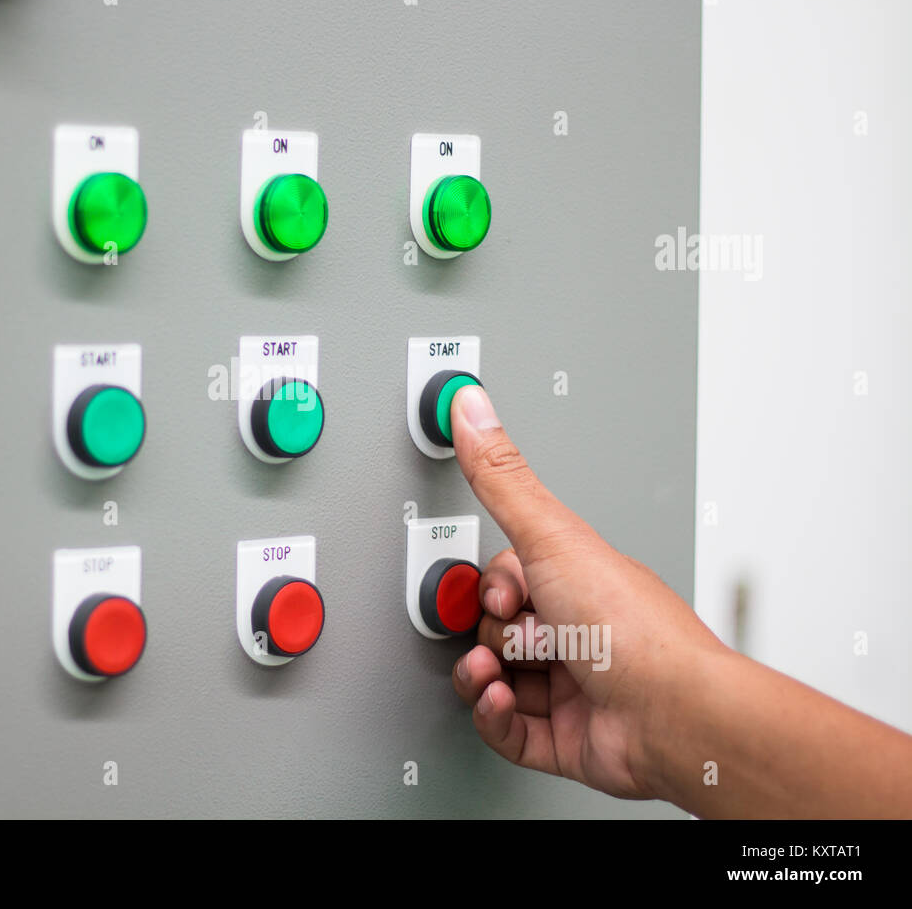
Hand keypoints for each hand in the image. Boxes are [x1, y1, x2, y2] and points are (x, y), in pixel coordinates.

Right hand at [448, 383, 723, 800]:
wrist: (673, 717)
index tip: (505, 594)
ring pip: (493, 677)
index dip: (493, 587)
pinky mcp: (563, 736)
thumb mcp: (552, 537)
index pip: (505, 578)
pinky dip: (494, 715)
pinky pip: (504, 728)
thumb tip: (471, 408)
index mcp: (577, 580)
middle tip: (517, 634)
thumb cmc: (634, 630)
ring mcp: (569, 686)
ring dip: (482, 676)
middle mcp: (576, 630)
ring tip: (500, 675)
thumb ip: (502, 478)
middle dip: (492, 634)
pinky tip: (503, 700)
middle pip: (494, 628)